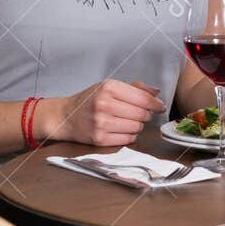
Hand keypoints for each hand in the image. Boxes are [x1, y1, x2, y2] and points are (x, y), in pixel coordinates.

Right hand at [38, 79, 165, 146]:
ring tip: (128, 121)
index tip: (159, 106)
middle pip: (141, 113)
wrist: (65, 117)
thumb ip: (134, 87)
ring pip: (137, 127)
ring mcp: (101, 123)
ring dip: (138, 125)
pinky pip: (128, 139)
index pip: (142, 98)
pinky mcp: (100, 139)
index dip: (155, 104)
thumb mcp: (108, 86)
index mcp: (108, 87)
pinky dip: (130, 135)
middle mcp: (104, 104)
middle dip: (146, 114)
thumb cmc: (88, 100)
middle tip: (140, 113)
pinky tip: (122, 129)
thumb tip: (156, 93)